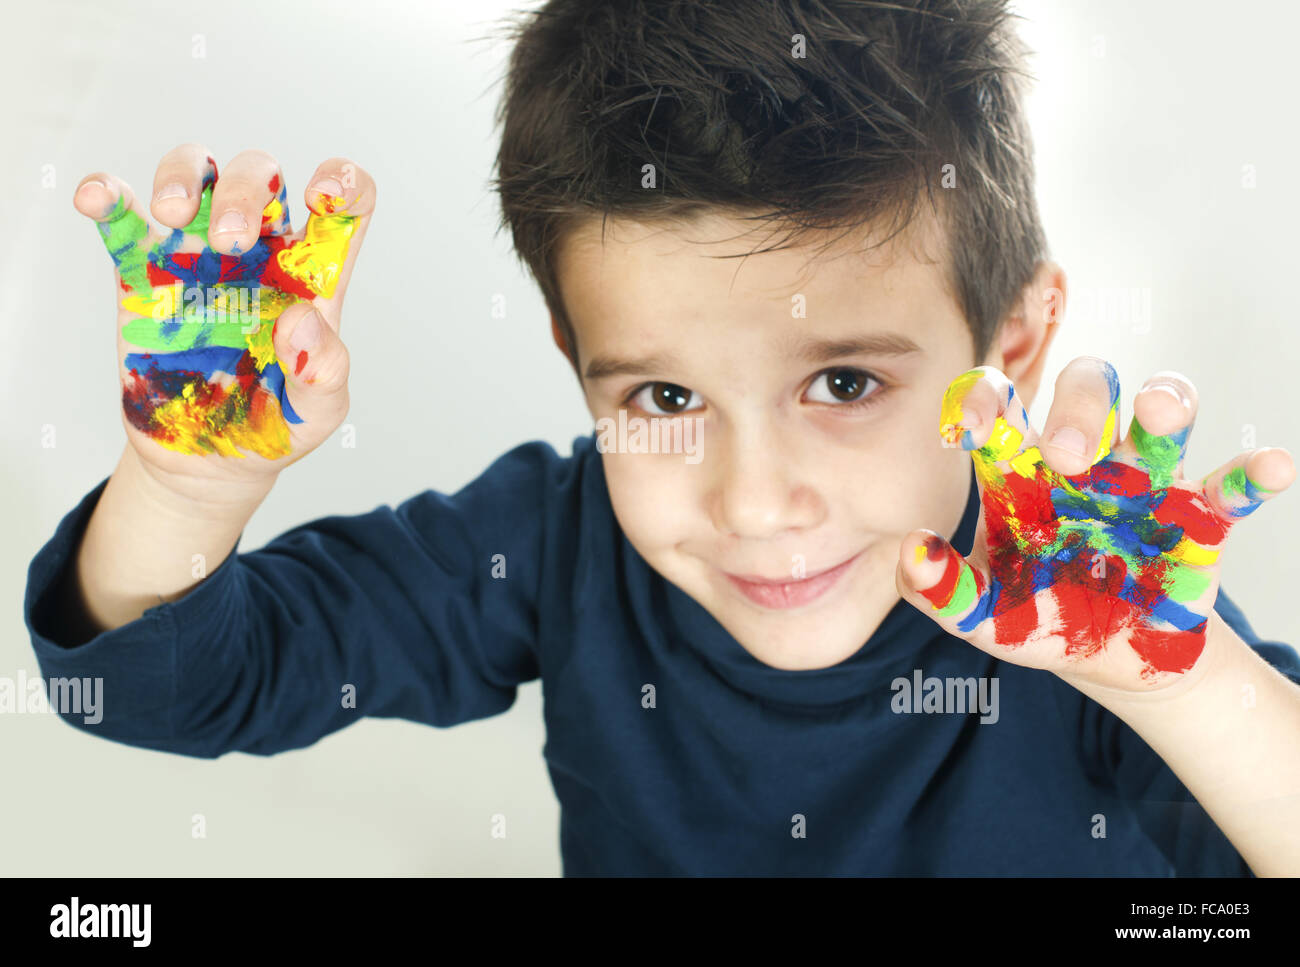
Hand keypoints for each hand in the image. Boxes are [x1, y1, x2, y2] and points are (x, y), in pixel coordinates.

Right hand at [74, 144, 374, 489]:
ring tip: (170, 215)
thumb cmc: (276, 426)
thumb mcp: (317, 412)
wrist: (208, 465)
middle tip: (229, 243)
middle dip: (245, 191)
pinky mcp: (143, 273)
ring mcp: (198, 254)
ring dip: (182, 176)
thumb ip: (323, 371)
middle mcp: (261, 251)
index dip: (344, 182)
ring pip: (195, 172)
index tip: (323, 197)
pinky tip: (94, 198)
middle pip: (260, 175)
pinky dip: (106, 195)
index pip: (345, 203)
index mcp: (314, 275)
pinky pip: (123, 217)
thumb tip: (299, 319)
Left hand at [896, 356, 1294, 690]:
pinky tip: (1268, 469)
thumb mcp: (982, 613)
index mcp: (1020, 473)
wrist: (1107, 660)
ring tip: (1160, 412)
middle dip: (1079, 407)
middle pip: (1085, 393)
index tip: (975, 419)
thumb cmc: (1035, 617)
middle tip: (1067, 455)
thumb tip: (912, 552)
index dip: (986, 401)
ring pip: (1160, 420)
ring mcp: (1143, 485)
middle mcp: (1083, 463)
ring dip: (1164, 405)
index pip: (999, 413)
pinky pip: (1229, 487)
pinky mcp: (1197, 520)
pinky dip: (1250, 474)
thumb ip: (939, 589)